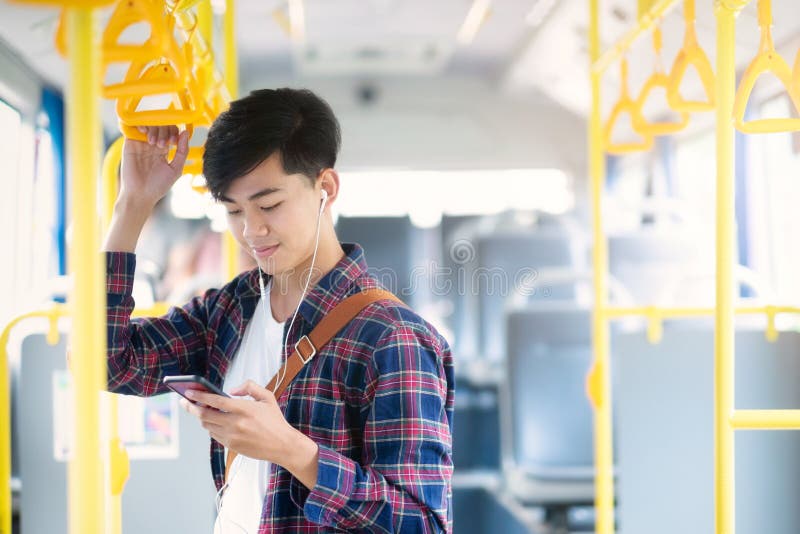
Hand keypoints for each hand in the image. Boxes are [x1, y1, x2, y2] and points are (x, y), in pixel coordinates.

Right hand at [119, 125, 189, 208]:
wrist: (140, 194)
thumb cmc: (158, 185)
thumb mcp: (176, 169)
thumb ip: (182, 151)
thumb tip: (185, 133)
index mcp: (164, 150)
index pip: (171, 131)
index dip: (174, 132)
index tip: (173, 143)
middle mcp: (152, 144)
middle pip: (161, 125)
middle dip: (164, 131)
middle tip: (162, 145)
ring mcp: (140, 142)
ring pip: (149, 123)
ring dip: (154, 129)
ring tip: (153, 143)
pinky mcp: (129, 143)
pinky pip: (133, 126)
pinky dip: (139, 123)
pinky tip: (144, 132)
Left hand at [180, 380, 307, 463]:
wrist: (282, 445)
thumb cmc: (275, 420)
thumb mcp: (267, 397)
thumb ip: (249, 387)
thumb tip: (231, 390)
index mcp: (243, 409)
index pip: (215, 401)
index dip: (199, 396)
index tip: (188, 392)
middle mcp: (235, 423)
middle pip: (204, 415)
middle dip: (191, 407)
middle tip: (185, 402)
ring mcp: (232, 436)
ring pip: (207, 425)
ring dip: (202, 417)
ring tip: (200, 410)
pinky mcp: (231, 446)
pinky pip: (214, 435)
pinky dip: (211, 427)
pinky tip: (214, 421)